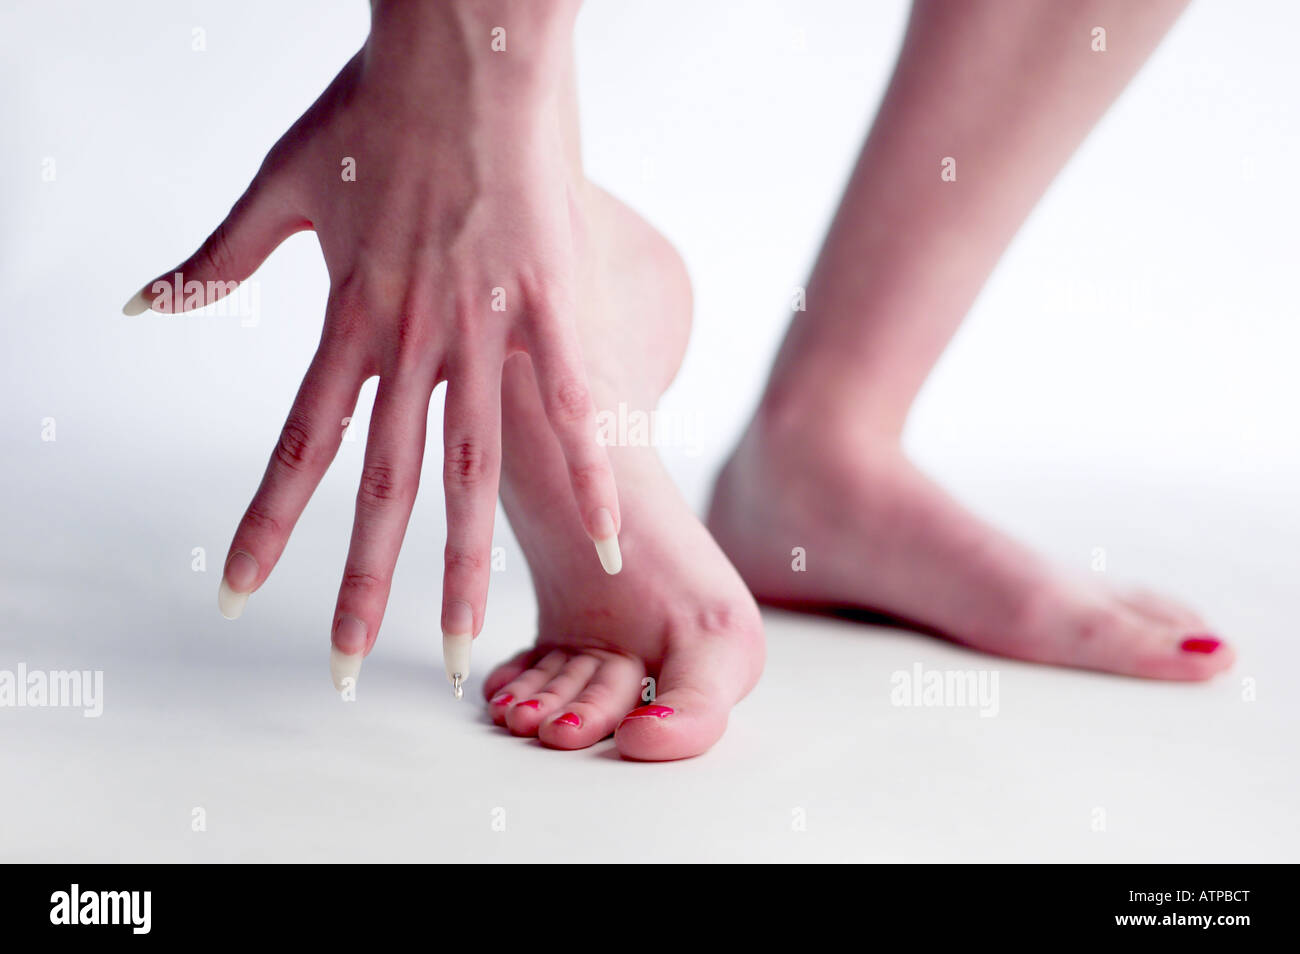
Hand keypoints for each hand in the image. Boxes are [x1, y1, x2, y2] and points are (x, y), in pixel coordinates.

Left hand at [123, 0, 619, 691]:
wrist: (464, 39)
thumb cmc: (376, 104)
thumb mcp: (280, 181)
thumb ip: (218, 258)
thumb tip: (143, 303)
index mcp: (349, 317)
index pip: (299, 444)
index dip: (267, 523)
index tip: (240, 592)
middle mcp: (411, 339)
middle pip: (381, 483)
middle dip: (357, 582)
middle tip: (339, 666)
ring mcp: (486, 326)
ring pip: (472, 468)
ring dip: (464, 566)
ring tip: (462, 647)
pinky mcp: (552, 301)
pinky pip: (574, 408)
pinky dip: (586, 480)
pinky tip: (602, 545)